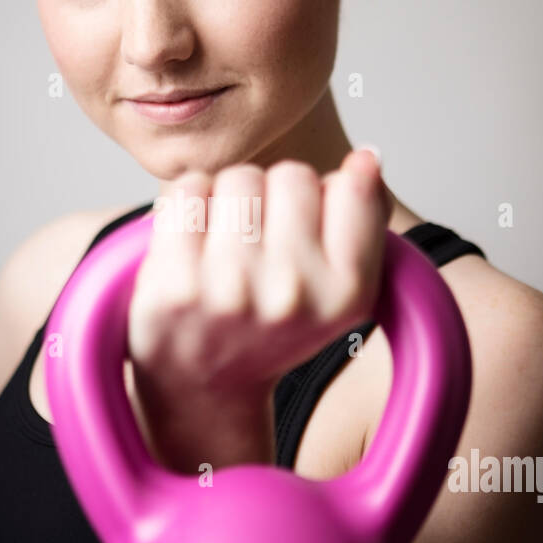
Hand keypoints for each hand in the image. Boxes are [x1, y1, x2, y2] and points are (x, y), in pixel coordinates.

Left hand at [126, 151, 390, 471]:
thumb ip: (363, 219)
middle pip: (292, 174)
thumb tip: (368, 158)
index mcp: (347, 294)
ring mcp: (230, 288)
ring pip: (239, 176)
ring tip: (226, 245)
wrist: (202, 384)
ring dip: (230, 197)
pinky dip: (189, 204)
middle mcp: (293, 293)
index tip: (309, 230)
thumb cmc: (270, 323)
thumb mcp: (339, 288)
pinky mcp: (174, 282)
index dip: (326, 196)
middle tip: (262, 243)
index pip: (353, 186)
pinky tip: (192, 242)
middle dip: (276, 195)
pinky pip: (189, 188)